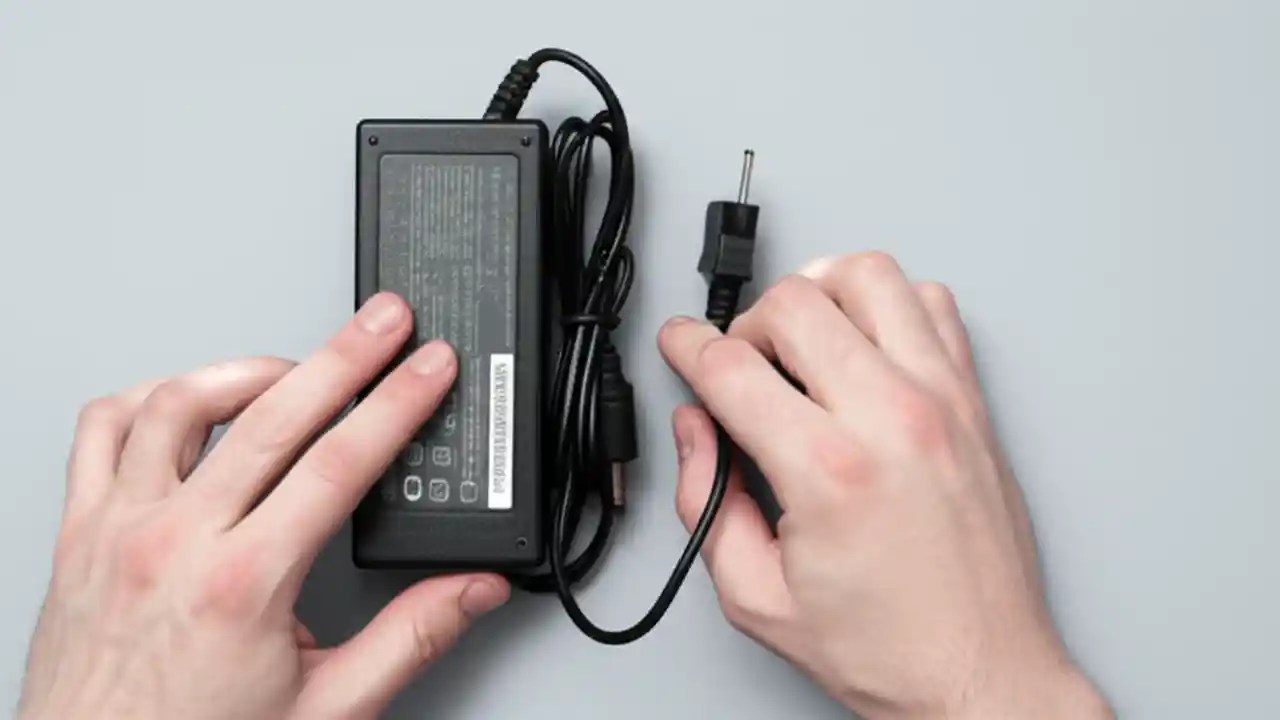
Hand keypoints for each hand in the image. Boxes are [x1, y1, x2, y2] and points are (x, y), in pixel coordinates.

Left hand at [19, 293, 509, 719]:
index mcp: (245, 583)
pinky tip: (190, 399)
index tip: (430, 366)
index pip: (340, 463)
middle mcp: (175, 542)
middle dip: (344, 354)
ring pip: (181, 404)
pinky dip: (150, 397)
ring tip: (296, 363)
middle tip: (386, 319)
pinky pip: (103, 430)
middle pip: (273, 415)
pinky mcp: (79, 531)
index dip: (397, 403)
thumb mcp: (327, 707)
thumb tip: (473, 590)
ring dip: (248, 368)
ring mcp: (119, 528)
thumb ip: (410, 637)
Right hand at [660, 252, 1112, 719]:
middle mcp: (891, 420)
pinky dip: (890, 304)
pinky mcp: (975, 404)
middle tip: (739, 363)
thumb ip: (706, 502)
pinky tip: (866, 341)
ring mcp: (943, 403)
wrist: (982, 674)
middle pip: (793, 303)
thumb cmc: (891, 648)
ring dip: (819, 292)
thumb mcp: (758, 596)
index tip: (678, 344)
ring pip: (869, 276)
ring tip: (801, 336)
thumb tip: (696, 434)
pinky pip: (934, 305)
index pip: (730, 367)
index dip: (685, 346)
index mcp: (827, 471)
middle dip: (745, 324)